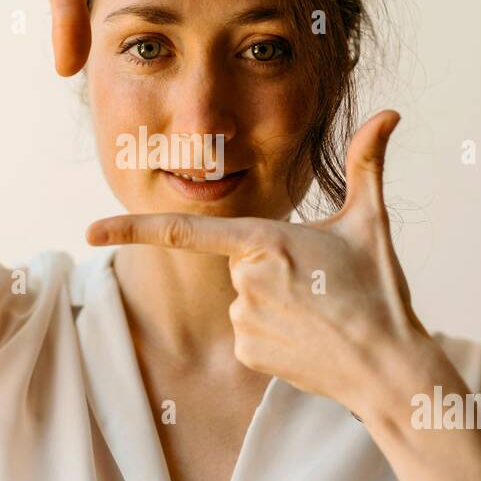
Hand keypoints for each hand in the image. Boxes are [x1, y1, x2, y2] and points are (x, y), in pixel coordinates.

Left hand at [85, 111, 453, 421]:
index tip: (89, 229)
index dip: (130, 228)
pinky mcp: (247, 353)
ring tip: (318, 313)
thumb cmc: (379, 291)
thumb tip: (391, 112)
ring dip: (274, 301)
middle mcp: (243, 280)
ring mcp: (242, 320)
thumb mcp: (371, 222)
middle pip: (239, 262)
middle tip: (318, 285)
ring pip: (243, 298)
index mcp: (264, 240)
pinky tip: (306, 339)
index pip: (183, 230)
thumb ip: (369, 163)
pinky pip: (248, 332)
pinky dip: (273, 333)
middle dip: (270, 267)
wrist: (387, 368)